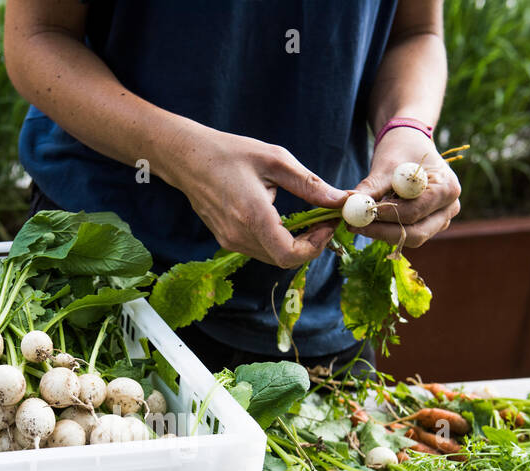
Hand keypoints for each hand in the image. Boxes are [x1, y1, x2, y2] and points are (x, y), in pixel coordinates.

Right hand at [168, 127, 347, 267]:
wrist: (188, 158)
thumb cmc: (232, 153)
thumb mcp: (276, 160)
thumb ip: (310, 185)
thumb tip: (341, 200)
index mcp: (252, 215)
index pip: (289, 254)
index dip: (316, 246)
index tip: (328, 224)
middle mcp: (239, 235)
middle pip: (284, 259)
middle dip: (311, 244)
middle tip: (325, 220)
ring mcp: (230, 241)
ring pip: (273, 257)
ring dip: (296, 243)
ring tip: (309, 218)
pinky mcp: (226, 240)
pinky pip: (260, 249)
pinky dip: (279, 240)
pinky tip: (285, 219)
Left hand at [349, 126, 460, 247]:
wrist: (410, 146)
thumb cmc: (402, 151)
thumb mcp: (386, 165)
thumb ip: (371, 187)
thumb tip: (350, 204)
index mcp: (447, 188)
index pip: (414, 211)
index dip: (386, 215)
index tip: (360, 214)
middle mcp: (449, 208)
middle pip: (416, 233)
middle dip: (383, 231)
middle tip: (355, 226)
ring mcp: (441, 220)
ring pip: (410, 238)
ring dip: (382, 232)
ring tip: (359, 221)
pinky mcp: (429, 226)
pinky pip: (406, 235)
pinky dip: (386, 230)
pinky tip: (369, 221)